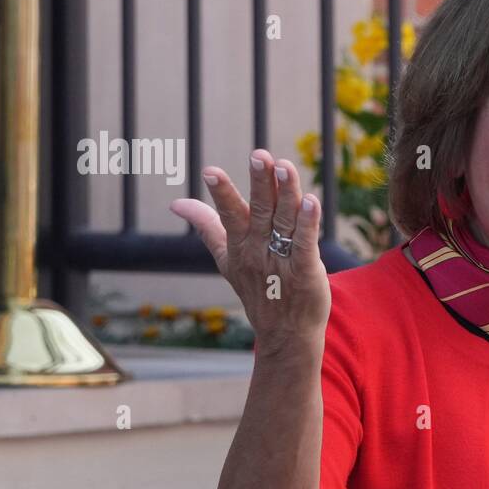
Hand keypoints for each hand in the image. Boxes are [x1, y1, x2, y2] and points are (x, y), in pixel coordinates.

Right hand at [168, 150, 330, 355]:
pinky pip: (306, 244)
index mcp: (239, 245)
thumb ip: (206, 227)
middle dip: (260, 183)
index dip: (222, 193)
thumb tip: (176, 204)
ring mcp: (282, 261)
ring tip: (286, 167)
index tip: (210, 171)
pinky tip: (312, 201)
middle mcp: (258, 250)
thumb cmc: (258, 289)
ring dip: (287, 193)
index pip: (229, 215)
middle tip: (260, 156)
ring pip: (285, 221)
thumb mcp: (226, 259)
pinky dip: (309, 223)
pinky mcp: (306, 271)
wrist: (286, 333)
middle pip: (259, 211)